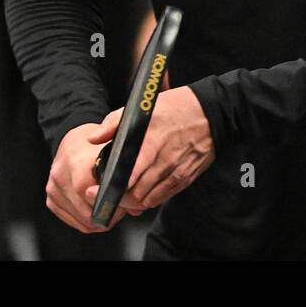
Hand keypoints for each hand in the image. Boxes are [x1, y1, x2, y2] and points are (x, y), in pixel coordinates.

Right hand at [45, 121, 144, 234]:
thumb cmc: (96, 145)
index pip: (87, 191)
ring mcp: (53, 187)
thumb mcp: (114, 150)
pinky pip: (71, 220)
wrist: (74, 141)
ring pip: (80, 220)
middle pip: (85, 211)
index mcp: (76, 160)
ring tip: (108, 207)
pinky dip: (85, 221)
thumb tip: (137, 206)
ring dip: (97, 219)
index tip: (121, 206)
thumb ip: (127, 174)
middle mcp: (60, 173)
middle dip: (106, 215)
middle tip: (119, 210)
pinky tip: (95, 209)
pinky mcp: (51, 197)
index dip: (107, 204)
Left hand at [111, 86, 214, 212]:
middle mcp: (164, 160)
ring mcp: (176, 172)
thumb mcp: (142, 106)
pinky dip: (149, 199)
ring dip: (134, 200)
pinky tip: (142, 191)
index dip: (112, 186)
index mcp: (151, 141)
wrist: (211, 113)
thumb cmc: (176, 107)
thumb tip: (93, 138)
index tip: (99, 189)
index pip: (130, 174)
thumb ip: (114, 123)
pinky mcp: (185, 178)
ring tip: (124, 193)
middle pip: (136, 193)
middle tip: (108, 193)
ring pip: (148, 199)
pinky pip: (163, 197)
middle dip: (119, 196)